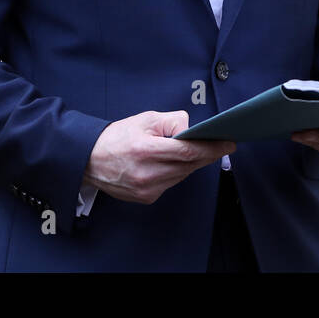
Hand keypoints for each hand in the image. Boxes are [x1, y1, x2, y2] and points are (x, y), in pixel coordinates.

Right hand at [84, 111, 234, 204]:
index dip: (212, 147)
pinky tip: (171, 164)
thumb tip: (192, 130)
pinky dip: (176, 173)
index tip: (228, 143)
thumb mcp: (144, 119)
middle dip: (207, 154)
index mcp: (145, 150)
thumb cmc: (117, 137)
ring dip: (191, 164)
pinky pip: (171, 184)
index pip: (188, 151)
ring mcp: (147, 189)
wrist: (89, 160)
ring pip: (182, 175)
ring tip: (194, 151)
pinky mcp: (146, 198)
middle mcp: (147, 173)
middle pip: (189, 165)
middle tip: (220, 144)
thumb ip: (172, 121)